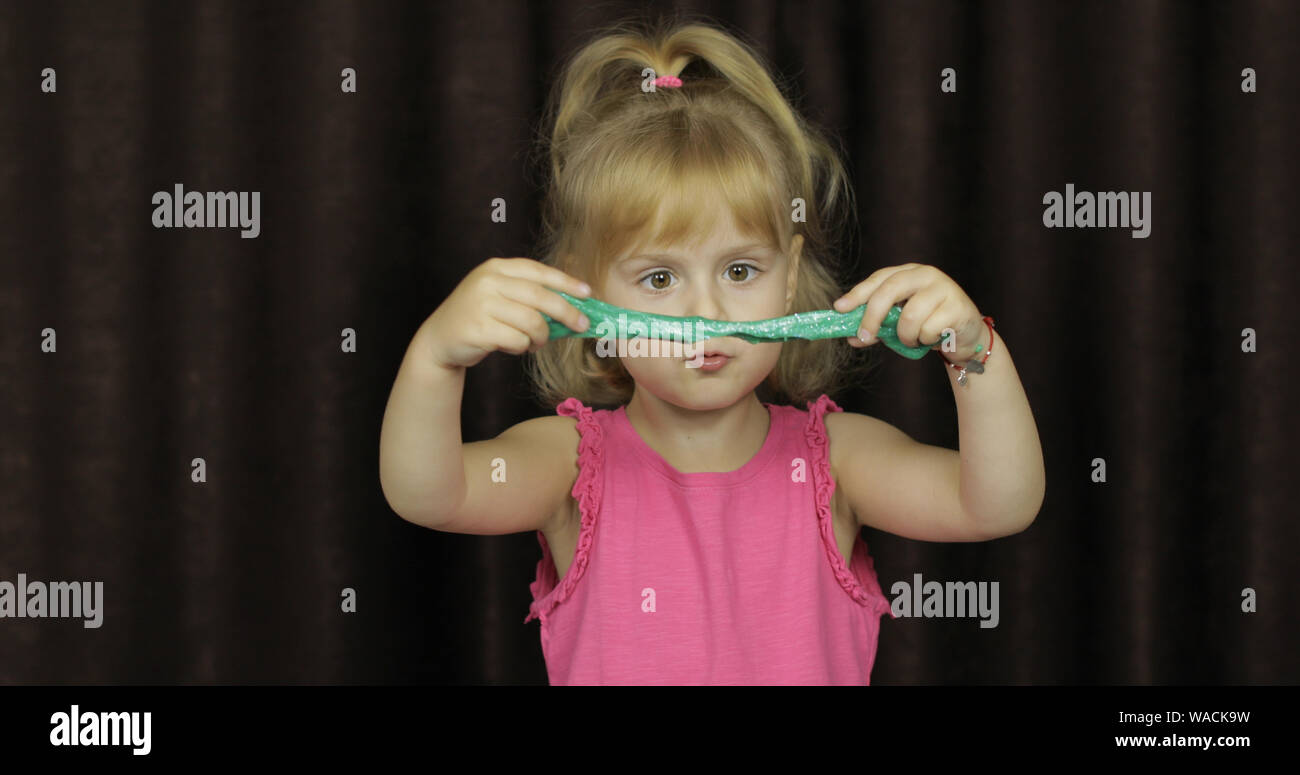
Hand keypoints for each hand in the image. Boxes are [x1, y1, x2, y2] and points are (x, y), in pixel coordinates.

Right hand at [421, 257, 592, 369]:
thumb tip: (574, 309)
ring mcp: (482, 304)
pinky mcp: (479, 329)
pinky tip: (513, 347)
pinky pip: (517, 340)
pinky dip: (521, 347)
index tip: (588, 294)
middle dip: (567, 312)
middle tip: (581, 325)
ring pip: (532, 322)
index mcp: (497, 268)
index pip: (539, 271)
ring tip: (536, 342)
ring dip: (540, 337)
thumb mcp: (500, 296)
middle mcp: (488, 281)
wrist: (440, 339)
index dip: (566, 282)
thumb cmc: (479, 317)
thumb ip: (529, 296)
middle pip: (541, 297)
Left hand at [832, 263, 985, 361]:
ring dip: (906, 336)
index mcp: (908, 273)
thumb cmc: (928, 325)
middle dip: (873, 316)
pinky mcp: (957, 306)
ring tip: (912, 340)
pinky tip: (933, 338)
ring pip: (910, 316)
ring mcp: (943, 288)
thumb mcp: (899, 324)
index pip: (879, 279)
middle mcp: (926, 275)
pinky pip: (929, 329)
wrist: (965, 336)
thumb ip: (877, 327)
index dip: (858, 293)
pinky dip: (925, 340)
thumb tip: (852, 337)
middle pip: (891, 289)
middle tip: (865, 336)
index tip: (840, 308)